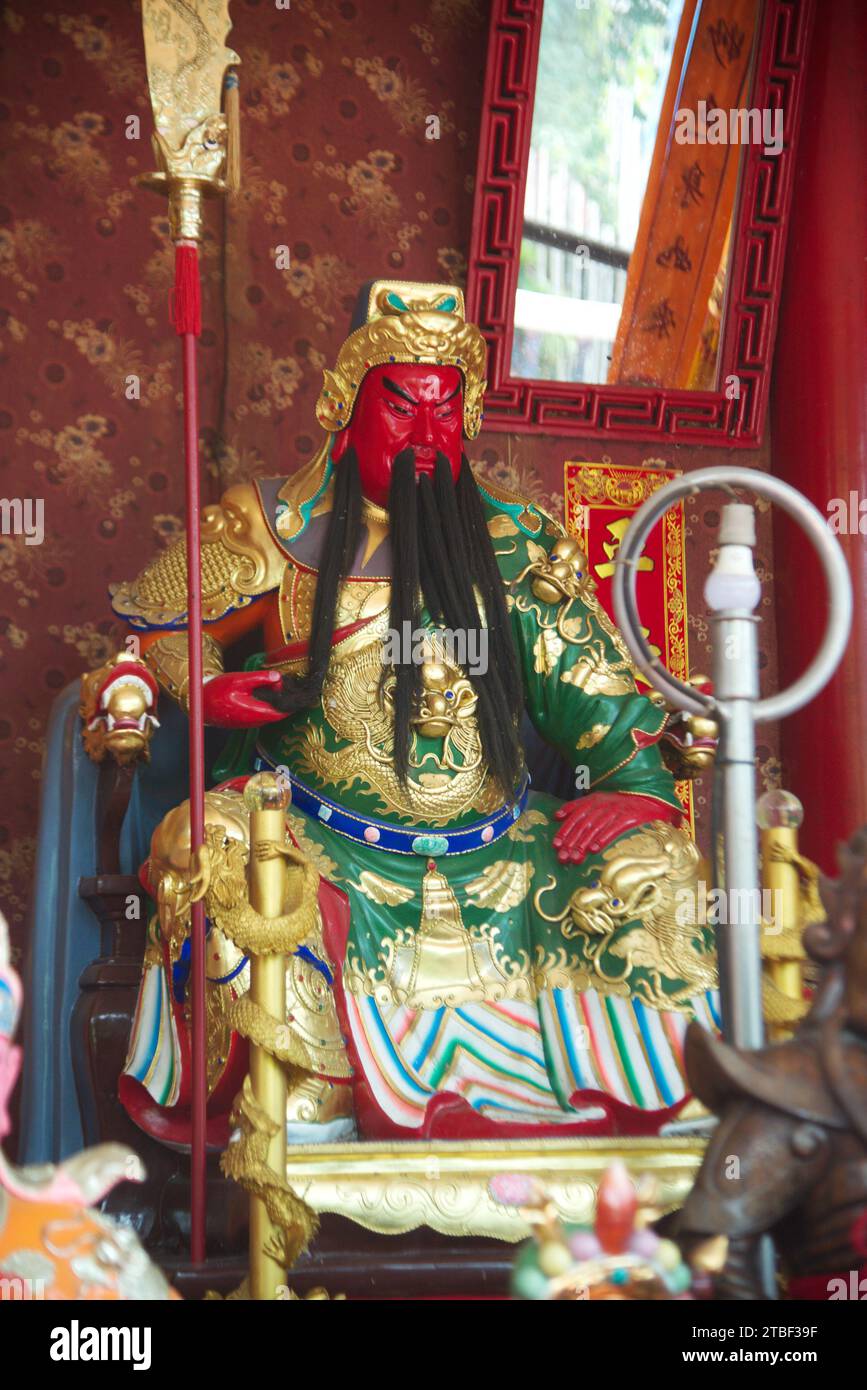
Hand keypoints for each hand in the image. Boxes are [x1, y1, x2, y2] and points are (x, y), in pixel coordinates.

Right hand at [201, 670, 285, 727]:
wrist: (200, 704)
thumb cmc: (217, 691)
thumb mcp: (239, 680)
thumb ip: (259, 678)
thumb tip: (278, 676)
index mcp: (255, 713)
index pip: (282, 712)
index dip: (288, 700)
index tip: (283, 684)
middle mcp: (255, 722)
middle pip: (277, 711)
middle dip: (278, 696)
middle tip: (272, 680)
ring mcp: (251, 723)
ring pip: (269, 712)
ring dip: (270, 699)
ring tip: (263, 683)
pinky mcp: (246, 721)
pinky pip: (260, 713)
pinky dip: (262, 702)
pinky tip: (255, 691)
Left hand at [552, 791, 680, 864]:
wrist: (649, 799)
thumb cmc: (620, 803)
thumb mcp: (598, 799)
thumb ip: (577, 806)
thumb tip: (556, 816)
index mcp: (594, 800)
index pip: (575, 816)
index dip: (565, 830)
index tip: (556, 844)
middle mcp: (603, 804)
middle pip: (583, 825)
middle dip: (571, 842)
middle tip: (563, 857)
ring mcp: (616, 810)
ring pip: (595, 828)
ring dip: (583, 844)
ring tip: (575, 857)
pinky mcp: (628, 817)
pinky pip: (613, 829)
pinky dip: (603, 838)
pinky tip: (594, 849)